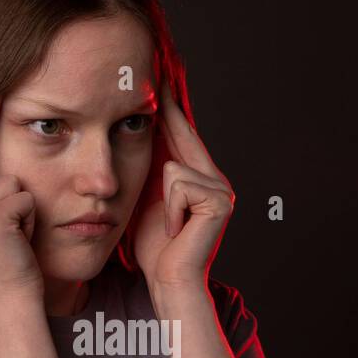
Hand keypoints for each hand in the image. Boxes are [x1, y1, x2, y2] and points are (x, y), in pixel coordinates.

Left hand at [126, 83, 234, 292]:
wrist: (169, 281)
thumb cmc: (154, 247)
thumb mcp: (147, 200)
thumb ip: (151, 170)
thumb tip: (135, 132)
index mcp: (199, 176)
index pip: (179, 132)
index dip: (166, 106)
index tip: (154, 76)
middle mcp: (215, 177)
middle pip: (181, 134)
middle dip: (164, 109)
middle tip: (151, 75)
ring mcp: (221, 189)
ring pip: (173, 166)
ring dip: (160, 198)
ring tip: (168, 225)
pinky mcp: (220, 202)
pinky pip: (178, 184)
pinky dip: (168, 209)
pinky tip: (175, 229)